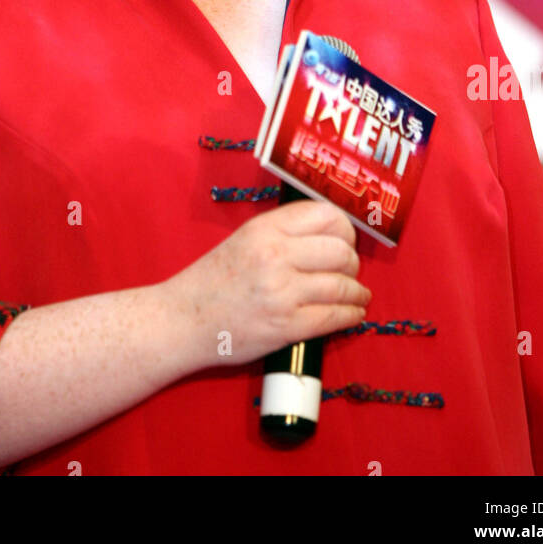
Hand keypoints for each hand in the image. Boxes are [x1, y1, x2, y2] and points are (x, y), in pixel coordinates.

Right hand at [163, 199, 369, 369]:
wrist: (184, 319)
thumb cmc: (214, 279)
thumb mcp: (245, 238)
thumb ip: (284, 232)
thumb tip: (331, 234)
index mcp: (266, 228)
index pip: (327, 217)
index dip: (344, 229)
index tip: (346, 240)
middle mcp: (276, 255)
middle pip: (341, 251)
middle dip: (352, 263)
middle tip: (350, 271)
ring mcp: (282, 292)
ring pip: (342, 286)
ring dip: (357, 292)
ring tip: (358, 295)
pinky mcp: (287, 326)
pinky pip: (334, 317)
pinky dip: (351, 315)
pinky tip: (353, 313)